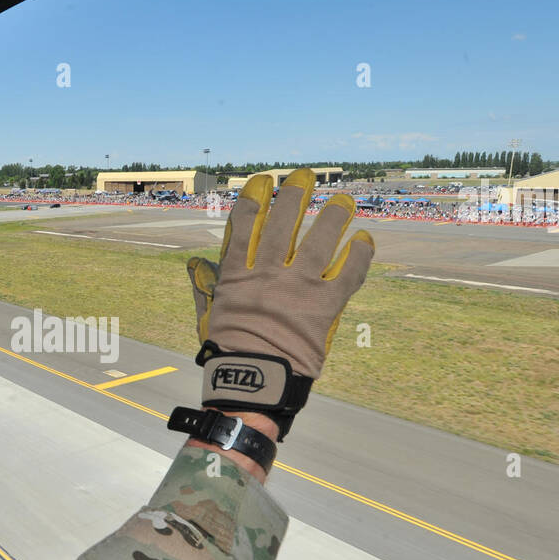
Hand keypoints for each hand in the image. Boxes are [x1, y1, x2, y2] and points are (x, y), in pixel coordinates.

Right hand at [186, 168, 373, 424]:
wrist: (255, 382)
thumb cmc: (229, 353)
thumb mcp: (212, 315)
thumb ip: (205, 286)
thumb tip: (194, 263)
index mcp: (238, 275)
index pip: (245, 226)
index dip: (255, 199)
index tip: (263, 182)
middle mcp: (268, 274)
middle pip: (283, 224)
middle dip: (294, 196)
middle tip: (304, 176)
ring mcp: (298, 287)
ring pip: (319, 240)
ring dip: (332, 216)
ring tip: (342, 200)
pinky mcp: (325, 305)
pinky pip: (348, 272)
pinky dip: (359, 254)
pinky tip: (364, 238)